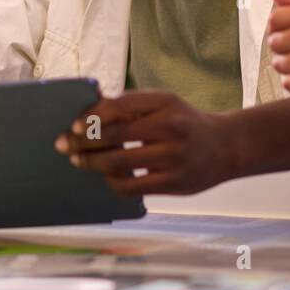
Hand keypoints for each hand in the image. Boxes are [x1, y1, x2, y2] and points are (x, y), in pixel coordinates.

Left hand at [55, 90, 233, 195]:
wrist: (225, 146)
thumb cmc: (183, 122)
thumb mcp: (164, 103)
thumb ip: (131, 105)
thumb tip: (88, 112)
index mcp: (164, 102)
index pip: (119, 107)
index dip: (92, 118)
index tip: (73, 126)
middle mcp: (170, 127)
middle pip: (115, 136)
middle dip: (83, 142)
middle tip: (63, 146)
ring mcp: (173, 157)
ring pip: (120, 163)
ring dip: (92, 163)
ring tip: (78, 161)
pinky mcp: (173, 183)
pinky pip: (132, 187)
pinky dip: (112, 182)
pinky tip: (105, 177)